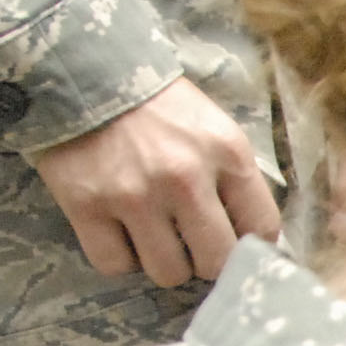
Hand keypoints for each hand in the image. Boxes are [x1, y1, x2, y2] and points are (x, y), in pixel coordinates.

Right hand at [28, 77, 281, 287]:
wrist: (84, 73)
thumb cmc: (158, 108)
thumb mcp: (214, 129)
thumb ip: (236, 180)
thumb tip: (253, 242)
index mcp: (226, 153)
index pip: (262, 228)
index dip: (250, 244)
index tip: (233, 240)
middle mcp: (184, 178)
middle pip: (215, 263)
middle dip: (206, 261)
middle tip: (191, 244)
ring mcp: (134, 195)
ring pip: (167, 273)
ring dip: (162, 261)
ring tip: (153, 234)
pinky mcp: (86, 206)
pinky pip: (115, 265)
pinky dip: (119, 257)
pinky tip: (119, 232)